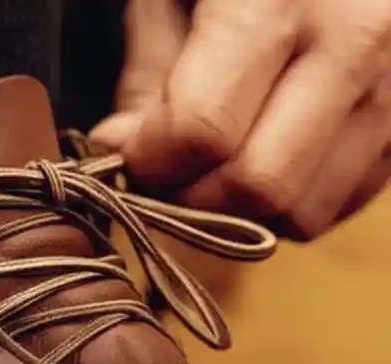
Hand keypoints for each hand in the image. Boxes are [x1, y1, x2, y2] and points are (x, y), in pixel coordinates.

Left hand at [92, 0, 390, 237]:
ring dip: (246, 211)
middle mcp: (355, 41)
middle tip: (168, 174)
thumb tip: (120, 149)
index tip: (130, 150)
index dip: (151, 157)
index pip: (203, 127)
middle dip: (196, 197)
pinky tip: (269, 154)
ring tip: (216, 168)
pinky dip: (293, 200)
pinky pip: (344, 201)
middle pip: (260, 183)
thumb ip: (146, 71)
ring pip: (307, 210)